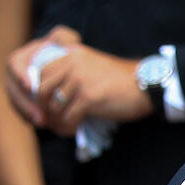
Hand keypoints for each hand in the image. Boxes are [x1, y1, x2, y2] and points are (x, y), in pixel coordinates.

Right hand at [5, 32, 61, 126]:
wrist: (68, 69)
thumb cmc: (65, 52)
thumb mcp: (65, 40)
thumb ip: (63, 37)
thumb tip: (60, 37)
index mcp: (21, 58)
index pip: (13, 64)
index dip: (19, 75)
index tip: (30, 86)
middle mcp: (15, 75)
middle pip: (13, 89)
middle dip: (25, 102)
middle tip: (38, 112)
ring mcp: (17, 91)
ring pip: (17, 103)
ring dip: (29, 114)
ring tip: (43, 122)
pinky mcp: (24, 103)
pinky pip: (24, 112)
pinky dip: (33, 119)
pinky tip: (47, 125)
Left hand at [34, 26, 155, 134]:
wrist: (145, 85)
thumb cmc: (120, 80)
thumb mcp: (92, 65)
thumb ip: (71, 72)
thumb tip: (50, 93)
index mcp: (71, 54)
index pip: (41, 72)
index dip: (39, 92)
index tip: (45, 105)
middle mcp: (72, 64)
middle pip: (43, 90)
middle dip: (43, 109)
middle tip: (49, 120)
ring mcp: (80, 80)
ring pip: (54, 106)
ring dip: (55, 121)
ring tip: (61, 127)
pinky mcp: (88, 98)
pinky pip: (68, 117)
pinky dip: (67, 127)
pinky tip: (72, 131)